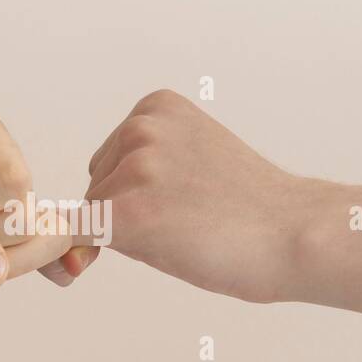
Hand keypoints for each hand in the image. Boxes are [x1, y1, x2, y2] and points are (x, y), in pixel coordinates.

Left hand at [63, 89, 325, 302]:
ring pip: (96, 218)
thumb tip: (65, 230)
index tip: (195, 199)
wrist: (296, 234)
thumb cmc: (253, 210)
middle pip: (98, 189)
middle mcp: (138, 127)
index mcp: (156, 107)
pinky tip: (167, 247)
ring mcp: (131, 169)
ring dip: (133, 236)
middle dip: (131, 213)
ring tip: (191, 230)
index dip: (146, 197)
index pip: (114, 164)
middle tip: (195, 219)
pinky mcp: (123, 214)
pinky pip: (84, 243)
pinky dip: (105, 255)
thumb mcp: (193, 160)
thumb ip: (141, 170)